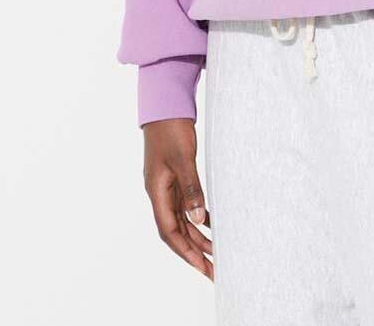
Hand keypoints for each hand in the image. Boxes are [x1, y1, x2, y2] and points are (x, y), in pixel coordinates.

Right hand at [143, 118, 212, 279]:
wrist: (165, 104)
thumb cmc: (171, 129)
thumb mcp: (183, 159)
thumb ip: (191, 188)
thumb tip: (198, 219)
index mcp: (157, 191)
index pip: (169, 231)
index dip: (185, 251)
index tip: (202, 267)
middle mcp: (160, 192)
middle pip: (176, 231)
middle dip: (194, 252)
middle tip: (214, 269)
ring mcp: (166, 185)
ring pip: (181, 219)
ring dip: (197, 236)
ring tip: (217, 252)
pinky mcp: (174, 176)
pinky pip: (186, 204)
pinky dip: (197, 216)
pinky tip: (211, 223)